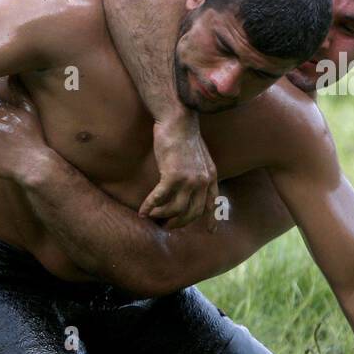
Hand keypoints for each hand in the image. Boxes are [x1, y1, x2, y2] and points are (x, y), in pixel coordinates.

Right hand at [139, 113, 217, 228]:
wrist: (178, 121)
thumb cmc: (184, 134)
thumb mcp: (199, 155)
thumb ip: (198, 171)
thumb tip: (190, 183)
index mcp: (211, 176)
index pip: (212, 203)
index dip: (211, 219)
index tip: (210, 232)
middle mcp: (203, 181)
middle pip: (192, 212)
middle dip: (178, 222)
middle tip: (166, 225)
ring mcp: (189, 179)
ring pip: (176, 209)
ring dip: (162, 215)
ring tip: (152, 215)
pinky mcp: (173, 176)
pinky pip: (160, 198)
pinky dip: (150, 206)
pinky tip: (142, 211)